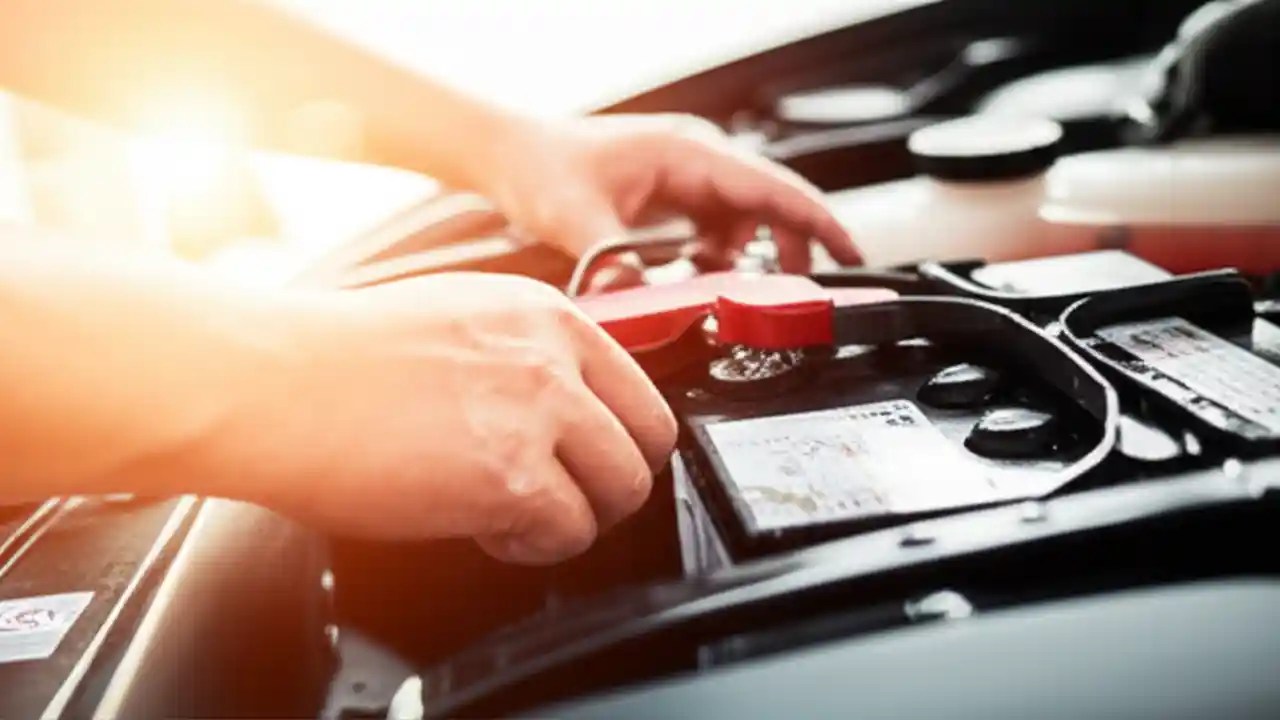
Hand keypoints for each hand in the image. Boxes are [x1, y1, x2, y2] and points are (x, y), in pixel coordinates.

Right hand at [219, 273, 675, 564]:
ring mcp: (536, 415)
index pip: (638, 384)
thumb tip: (557, 403)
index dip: (622, 436)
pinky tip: (489, 532)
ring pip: (622, 491)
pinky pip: (569, 533)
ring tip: (521, 517)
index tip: (599, 459)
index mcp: (543, 313)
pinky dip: (535, 547)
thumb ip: (520, 352)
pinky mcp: (510, 478)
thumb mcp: (454, 317)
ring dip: (579, 517)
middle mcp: (551, 357)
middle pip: (649, 440)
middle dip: (614, 481)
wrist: (269, 383)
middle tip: (571, 499)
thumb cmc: (332, 357)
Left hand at [479, 114, 861, 280]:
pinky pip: (716, 232)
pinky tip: (699, 283)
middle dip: (793, 250)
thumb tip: (640, 309)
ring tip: (739, 297)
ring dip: (749, 261)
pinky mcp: (675, 198)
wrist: (510, 152)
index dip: (818, 222)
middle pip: (772, 205)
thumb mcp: (577, 220)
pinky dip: (717, 261)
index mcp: (689, 153)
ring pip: (746, 222)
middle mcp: (698, 160)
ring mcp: (688, 177)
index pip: (773, 188)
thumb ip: (613, 266)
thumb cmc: (543, 163)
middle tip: (799, 297)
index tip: (850, 254)